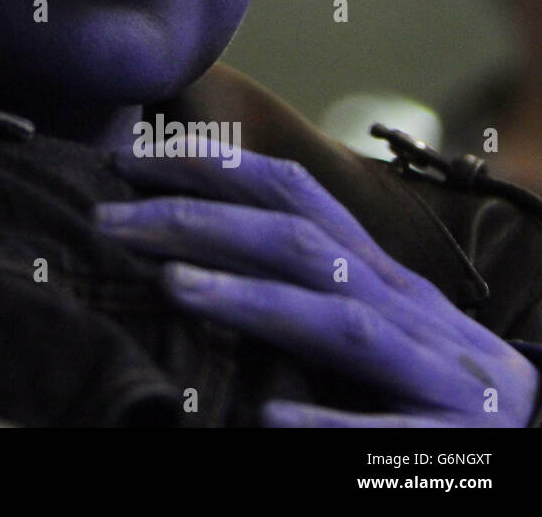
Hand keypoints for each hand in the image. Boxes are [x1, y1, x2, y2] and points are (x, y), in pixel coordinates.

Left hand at [96, 148, 538, 426]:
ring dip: (254, 300)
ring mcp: (432, 372)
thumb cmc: (426, 372)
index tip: (127, 160)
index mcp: (373, 272)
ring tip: (174, 288)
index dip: (211, 167)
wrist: (538, 436)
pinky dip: (330, 426)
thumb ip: (293, 274)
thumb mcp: (364, 308)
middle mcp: (401, 306)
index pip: (290, 195)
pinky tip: (270, 422)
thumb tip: (182, 243)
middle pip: (296, 244)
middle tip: (108, 221)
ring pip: (339, 322)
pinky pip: (386, 436)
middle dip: (199, 222)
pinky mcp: (450, 446)